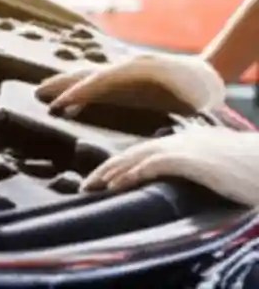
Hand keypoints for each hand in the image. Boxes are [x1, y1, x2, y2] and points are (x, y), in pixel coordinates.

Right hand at [36, 53, 225, 114]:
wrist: (206, 75)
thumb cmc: (200, 92)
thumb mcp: (191, 99)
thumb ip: (169, 107)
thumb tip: (158, 119)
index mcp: (139, 70)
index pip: (100, 79)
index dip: (79, 92)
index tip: (59, 104)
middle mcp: (125, 67)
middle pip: (87, 73)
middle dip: (62, 83)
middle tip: (38, 93)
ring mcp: (122, 72)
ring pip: (87, 76)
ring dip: (66, 84)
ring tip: (43, 94)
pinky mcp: (123, 81)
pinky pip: (96, 84)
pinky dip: (80, 92)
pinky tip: (70, 106)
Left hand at [83, 126, 258, 206]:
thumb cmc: (252, 168)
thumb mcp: (218, 164)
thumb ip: (197, 166)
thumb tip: (185, 175)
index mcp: (185, 140)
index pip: (144, 151)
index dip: (120, 164)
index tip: (102, 179)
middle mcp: (180, 140)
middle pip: (133, 153)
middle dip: (106, 168)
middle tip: (86, 185)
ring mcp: (185, 148)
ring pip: (137, 157)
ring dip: (111, 173)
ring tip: (91, 186)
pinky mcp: (192, 160)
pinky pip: (154, 164)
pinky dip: (132, 174)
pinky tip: (116, 185)